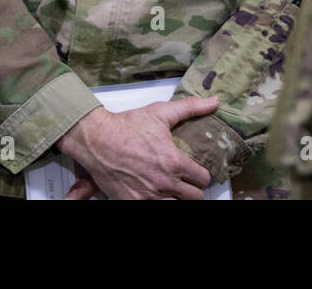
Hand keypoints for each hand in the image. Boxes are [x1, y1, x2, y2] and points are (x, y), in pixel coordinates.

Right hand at [57, 95, 220, 199]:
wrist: (97, 139)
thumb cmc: (126, 126)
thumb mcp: (161, 112)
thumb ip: (191, 107)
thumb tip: (214, 101)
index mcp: (174, 162)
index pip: (203, 179)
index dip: (201, 175)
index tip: (196, 172)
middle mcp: (164, 183)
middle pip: (194, 198)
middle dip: (192, 189)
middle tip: (185, 182)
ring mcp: (148, 196)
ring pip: (177, 206)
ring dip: (176, 198)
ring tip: (171, 190)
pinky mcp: (132, 203)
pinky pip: (154, 210)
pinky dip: (157, 202)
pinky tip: (154, 194)